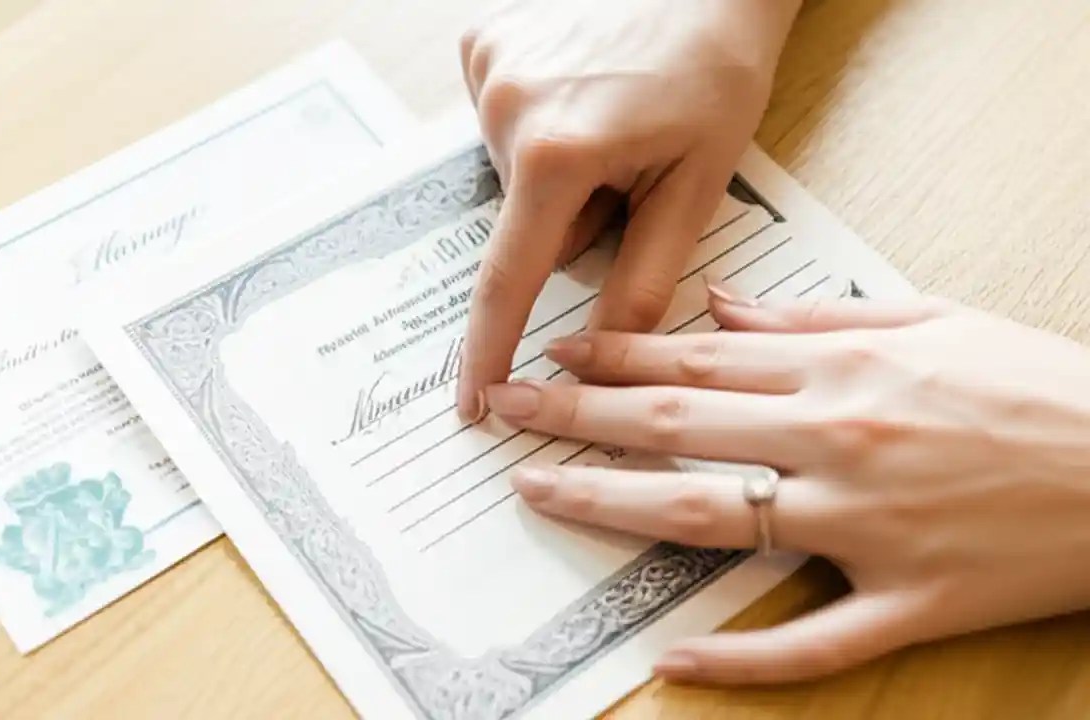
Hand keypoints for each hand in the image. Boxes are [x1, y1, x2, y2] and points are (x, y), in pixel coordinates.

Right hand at [455, 0, 801, 420]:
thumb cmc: (717, 67)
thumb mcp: (697, 185)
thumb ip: (645, 278)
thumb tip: (602, 358)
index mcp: (557, 152)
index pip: (512, 278)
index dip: (491, 349)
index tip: (473, 401)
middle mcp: (504, 107)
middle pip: (528, 221)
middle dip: (577, 216)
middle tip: (637, 162)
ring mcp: (486, 68)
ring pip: (517, 173)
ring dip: (562, 168)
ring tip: (615, 112)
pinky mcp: (482, 43)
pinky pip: (503, 121)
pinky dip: (541, 123)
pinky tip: (584, 87)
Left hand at [483, 280, 1089, 683]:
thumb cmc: (1042, 385)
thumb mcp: (933, 319)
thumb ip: (814, 316)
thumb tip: (720, 304)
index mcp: (844, 369)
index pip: (697, 356)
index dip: (613, 355)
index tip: (553, 354)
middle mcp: (840, 440)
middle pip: (678, 424)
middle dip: (577, 414)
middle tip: (504, 409)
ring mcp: (869, 526)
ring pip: (712, 517)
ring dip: (610, 502)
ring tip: (537, 494)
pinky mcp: (910, 601)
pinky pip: (811, 642)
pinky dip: (739, 657)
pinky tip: (670, 662)